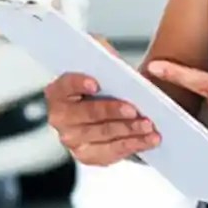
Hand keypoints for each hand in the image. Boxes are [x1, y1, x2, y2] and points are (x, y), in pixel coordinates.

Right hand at [43, 37, 161, 166]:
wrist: (107, 108)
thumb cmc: (103, 84)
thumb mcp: (100, 61)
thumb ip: (101, 52)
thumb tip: (107, 52)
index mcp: (58, 91)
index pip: (65, 85)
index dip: (78, 84)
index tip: (96, 83)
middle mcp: (60, 118)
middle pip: (86, 114)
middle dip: (111, 112)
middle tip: (133, 109)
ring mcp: (73, 140)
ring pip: (102, 135)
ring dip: (128, 130)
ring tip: (147, 124)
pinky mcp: (89, 155)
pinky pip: (112, 152)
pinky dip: (134, 145)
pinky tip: (149, 139)